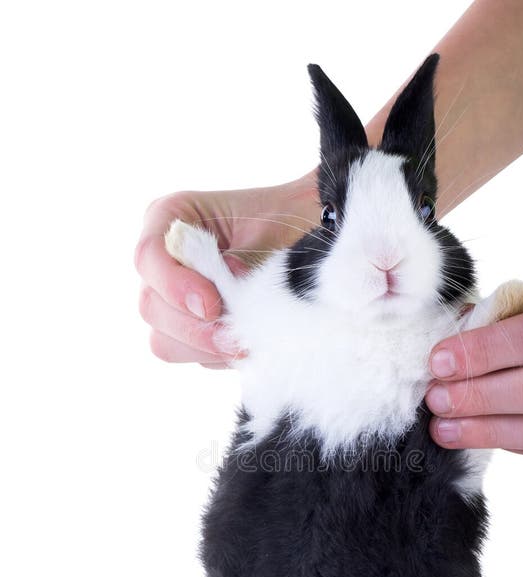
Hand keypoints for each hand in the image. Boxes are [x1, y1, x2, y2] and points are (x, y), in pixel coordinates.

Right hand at [135, 175, 317, 366]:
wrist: (320, 243)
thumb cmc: (295, 220)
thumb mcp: (272, 219)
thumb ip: (235, 258)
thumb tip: (210, 309)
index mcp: (173, 218)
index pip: (148, 256)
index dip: (174, 286)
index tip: (211, 305)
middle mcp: (164, 261)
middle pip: (151, 307)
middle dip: (196, 327)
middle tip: (238, 329)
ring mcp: (174, 301)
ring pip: (166, 342)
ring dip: (209, 346)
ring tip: (248, 334)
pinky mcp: (195, 333)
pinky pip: (196, 358)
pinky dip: (224, 356)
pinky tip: (249, 340)